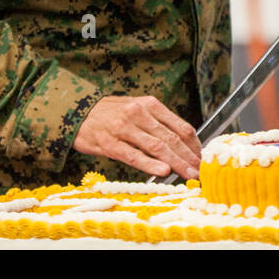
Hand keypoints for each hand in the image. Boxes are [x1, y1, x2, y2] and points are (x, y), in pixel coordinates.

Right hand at [73, 95, 200, 179]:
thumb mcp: (137, 108)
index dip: (194, 144)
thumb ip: (157, 122)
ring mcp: (124, 128)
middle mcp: (139, 113)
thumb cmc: (111, 113)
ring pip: (157, 147)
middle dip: (188, 156)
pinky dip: (150, 164)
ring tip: (188, 173)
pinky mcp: (109, 143)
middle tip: (200, 170)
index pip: (180, 126)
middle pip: (171, 138)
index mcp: (150, 104)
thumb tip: (182, 142)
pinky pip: (134, 155)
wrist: (76, 112)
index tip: (202, 157)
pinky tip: (163, 172)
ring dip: (176, 163)